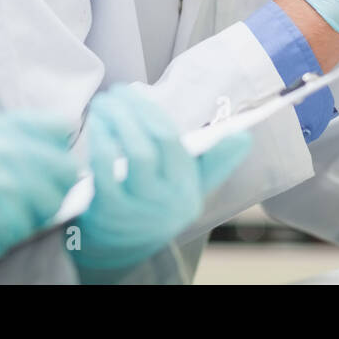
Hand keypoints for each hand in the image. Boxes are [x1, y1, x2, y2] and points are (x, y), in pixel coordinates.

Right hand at [0, 112, 78, 268]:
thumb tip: (63, 145)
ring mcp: (7, 177)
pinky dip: (23, 230)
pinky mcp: (7, 211)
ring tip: (6, 213)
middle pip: (66, 165)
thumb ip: (18, 141)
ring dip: (39, 212)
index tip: (45, 166)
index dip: (56, 150)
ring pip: (57, 197)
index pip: (59, 125)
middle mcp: (4, 145)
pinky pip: (39, 223)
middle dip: (53, 187)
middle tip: (24, 201)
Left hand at [71, 87, 250, 272]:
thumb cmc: (155, 202)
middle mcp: (170, 201)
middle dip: (134, 109)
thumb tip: (243, 137)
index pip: (175, 140)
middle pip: (158, 142)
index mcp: (188, 188)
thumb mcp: (186, 187)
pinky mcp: (110, 214)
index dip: (152, 110)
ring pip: (137, 155)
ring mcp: (140, 209)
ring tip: (103, 106)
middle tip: (114, 92)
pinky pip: (106, 172)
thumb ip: (214, 160)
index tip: (133, 90)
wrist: (120, 248)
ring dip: (116, 122)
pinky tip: (94, 129)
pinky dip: (100, 143)